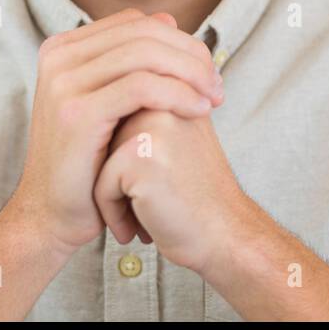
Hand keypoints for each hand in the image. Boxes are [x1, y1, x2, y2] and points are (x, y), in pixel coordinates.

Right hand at [11, 8, 224, 255]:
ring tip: (213, 98)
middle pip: (142, 32)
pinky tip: (199, 111)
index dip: (178, 40)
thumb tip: (169, 17)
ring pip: (145, 54)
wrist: (52, 214)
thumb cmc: (88, 161)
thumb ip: (134, 62)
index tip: (206, 71)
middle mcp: (58, 56)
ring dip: (190, 73)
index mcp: (63, 48)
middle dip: (190, 54)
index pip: (135, 23)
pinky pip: (141, 87)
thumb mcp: (109, 102)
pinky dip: (178, 94)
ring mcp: (63, 82)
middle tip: (217, 85)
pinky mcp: (77, 112)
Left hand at [92, 106, 249, 275]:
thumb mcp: (181, 141)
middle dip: (121, 178)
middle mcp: (163, 101)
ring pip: (100, 163)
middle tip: (155, 202)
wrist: (228, 237)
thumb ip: (150, 119)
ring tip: (149, 215)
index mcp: (174, 92)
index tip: (162, 186)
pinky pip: (101, 187)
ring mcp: (151, 127)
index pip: (120, 122)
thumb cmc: (200, 197)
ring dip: (116, 198)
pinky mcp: (139, 157)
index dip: (132, 165)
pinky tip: (143, 229)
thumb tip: (101, 117)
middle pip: (107, 139)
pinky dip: (114, 216)